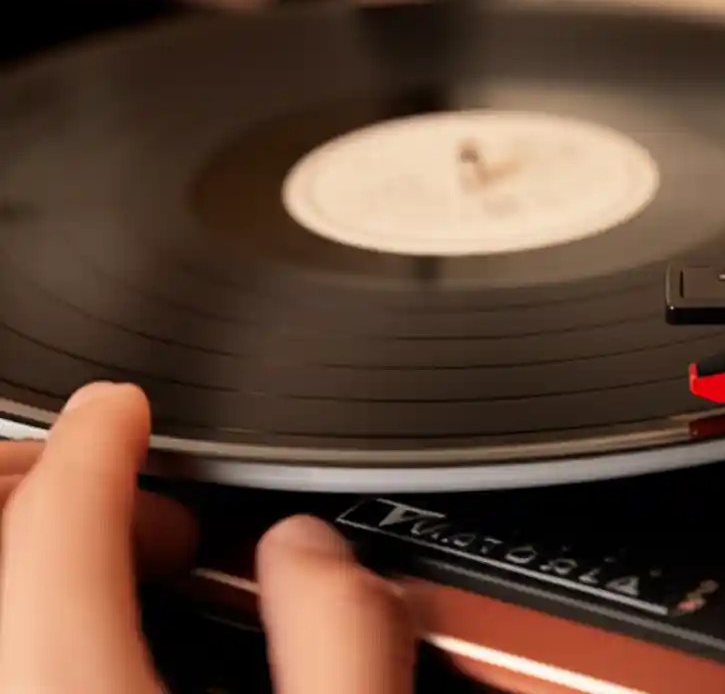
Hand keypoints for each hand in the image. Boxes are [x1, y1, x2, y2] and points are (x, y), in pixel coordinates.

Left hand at [0, 382, 416, 692]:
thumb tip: (312, 547)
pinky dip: (37, 597)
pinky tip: (112, 631)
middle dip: (44, 478)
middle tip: (129, 485)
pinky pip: (9, 642)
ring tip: (127, 559)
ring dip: (38, 538)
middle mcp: (19, 689)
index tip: (120, 408)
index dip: (93, 440)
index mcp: (78, 688)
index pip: (51, 527)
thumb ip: (341, 634)